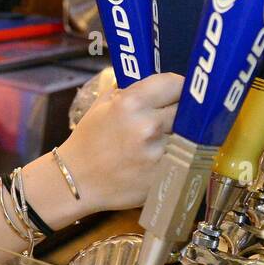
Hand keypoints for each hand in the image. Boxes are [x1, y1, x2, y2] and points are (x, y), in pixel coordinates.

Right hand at [54, 72, 181, 212]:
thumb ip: (128, 91)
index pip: (175, 83)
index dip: (176, 88)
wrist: (77, 181)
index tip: (175, 94)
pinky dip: (175, 157)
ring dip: (178, 136)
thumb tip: (153, 84)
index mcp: (131, 103)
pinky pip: (182, 157)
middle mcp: (148, 125)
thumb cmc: (88, 141)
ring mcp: (159, 152)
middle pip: (186, 109)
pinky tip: (156, 160)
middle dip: (178, 112)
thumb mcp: (101, 106)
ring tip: (158, 142)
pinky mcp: (166, 174)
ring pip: (186, 134)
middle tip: (168, 118)